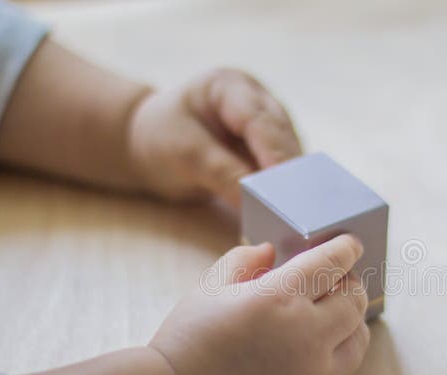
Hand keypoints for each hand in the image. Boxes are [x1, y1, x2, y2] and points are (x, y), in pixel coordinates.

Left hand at [127, 68, 301, 204]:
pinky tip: (289, 213)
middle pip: (282, 137)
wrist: (147, 144)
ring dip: (294, 185)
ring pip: (290, 156)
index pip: (260, 121)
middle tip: (299, 209)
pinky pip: (284, 171)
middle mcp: (257, 100)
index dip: (276, 154)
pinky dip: (286, 191)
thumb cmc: (159, 139)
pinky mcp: (269, 150)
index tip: (288, 188)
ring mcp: (267, 125)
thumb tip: (263, 204)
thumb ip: (224, 174)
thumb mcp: (185, 156)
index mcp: (230, 86)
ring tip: (299, 215)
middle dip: (291, 173)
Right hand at [149, 234, 370, 374]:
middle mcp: (306, 333)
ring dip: (351, 319)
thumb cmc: (188, 342)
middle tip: (337, 280)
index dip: (347, 248)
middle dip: (349, 283)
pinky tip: (320, 345)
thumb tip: (270, 252)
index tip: (352, 244)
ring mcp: (314, 372)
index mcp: (277, 297)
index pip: (331, 263)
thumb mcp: (210, 288)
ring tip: (332, 313)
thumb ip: (243, 261)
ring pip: (358, 337)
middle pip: (354, 299)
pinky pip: (343, 369)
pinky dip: (339, 351)